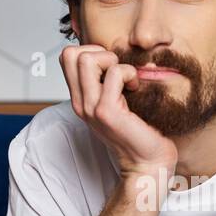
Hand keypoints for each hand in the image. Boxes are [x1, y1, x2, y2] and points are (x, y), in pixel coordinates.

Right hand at [59, 44, 177, 182]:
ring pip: (85, 59)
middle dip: (98, 52)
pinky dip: (129, 73)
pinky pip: (115, 73)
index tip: (111, 68)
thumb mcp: (117, 104)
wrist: (148, 163)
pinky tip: (136, 88)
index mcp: (80, 99)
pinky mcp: (106, 112)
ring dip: (112, 61)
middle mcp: (80, 103)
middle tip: (117, 70)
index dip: (90, 52)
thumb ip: (107, 85)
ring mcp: (90, 107)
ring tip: (126, 79)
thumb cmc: (139, 133)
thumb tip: (114, 57)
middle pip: (70, 54)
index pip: (67, 58)